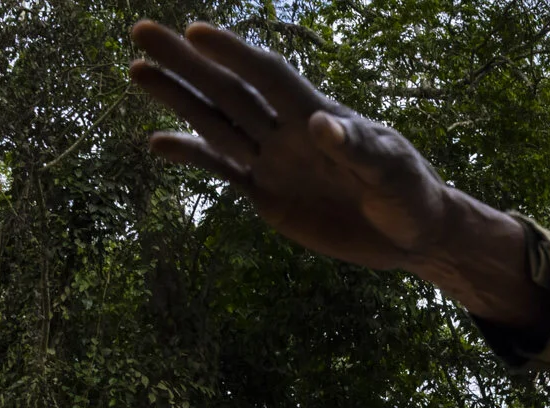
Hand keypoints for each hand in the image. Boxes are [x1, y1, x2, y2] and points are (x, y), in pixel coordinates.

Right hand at [127, 22, 543, 326]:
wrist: (411, 235)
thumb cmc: (410, 193)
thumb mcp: (391, 171)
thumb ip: (357, 149)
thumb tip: (319, 124)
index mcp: (319, 115)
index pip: (270, 77)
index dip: (236, 54)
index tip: (197, 31)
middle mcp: (287, 131)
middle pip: (229, 90)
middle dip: (186, 63)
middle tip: (142, 31)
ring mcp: (273, 160)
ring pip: (217, 122)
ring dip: (178, 98)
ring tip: (137, 70)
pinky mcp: (266, 194)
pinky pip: (222, 170)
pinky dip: (191, 157)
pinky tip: (157, 142)